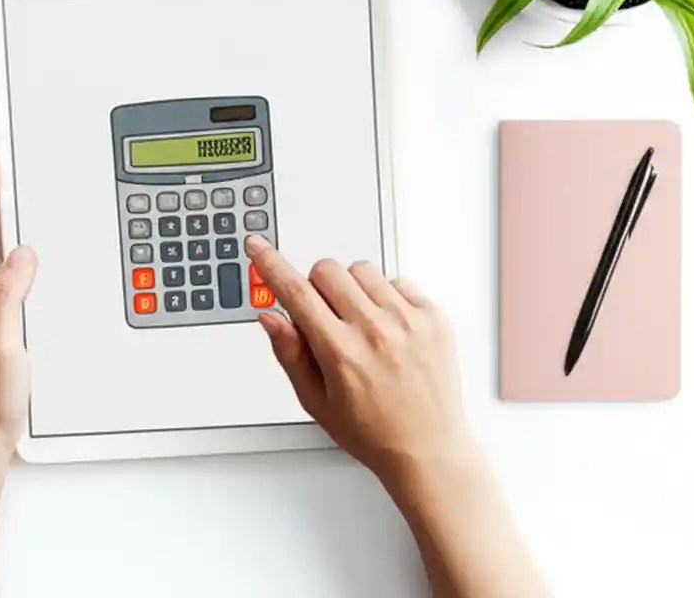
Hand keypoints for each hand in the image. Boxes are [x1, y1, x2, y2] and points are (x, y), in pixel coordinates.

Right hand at [246, 236, 472, 475]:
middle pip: (328, 270)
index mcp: (341, 352)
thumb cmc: (373, 431)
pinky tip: (389, 329)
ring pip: (362, 270)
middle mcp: (376, 331)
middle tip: (326, 318)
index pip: (295, 292)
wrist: (428, 448)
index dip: (271, 264)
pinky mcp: (434, 317)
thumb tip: (271, 317)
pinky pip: (398, 281)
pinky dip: (387, 297)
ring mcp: (409, 320)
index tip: (259, 246)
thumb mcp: (316, 401)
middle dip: (317, 287)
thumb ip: (290, 354)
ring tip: (362, 326)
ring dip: (353, 290)